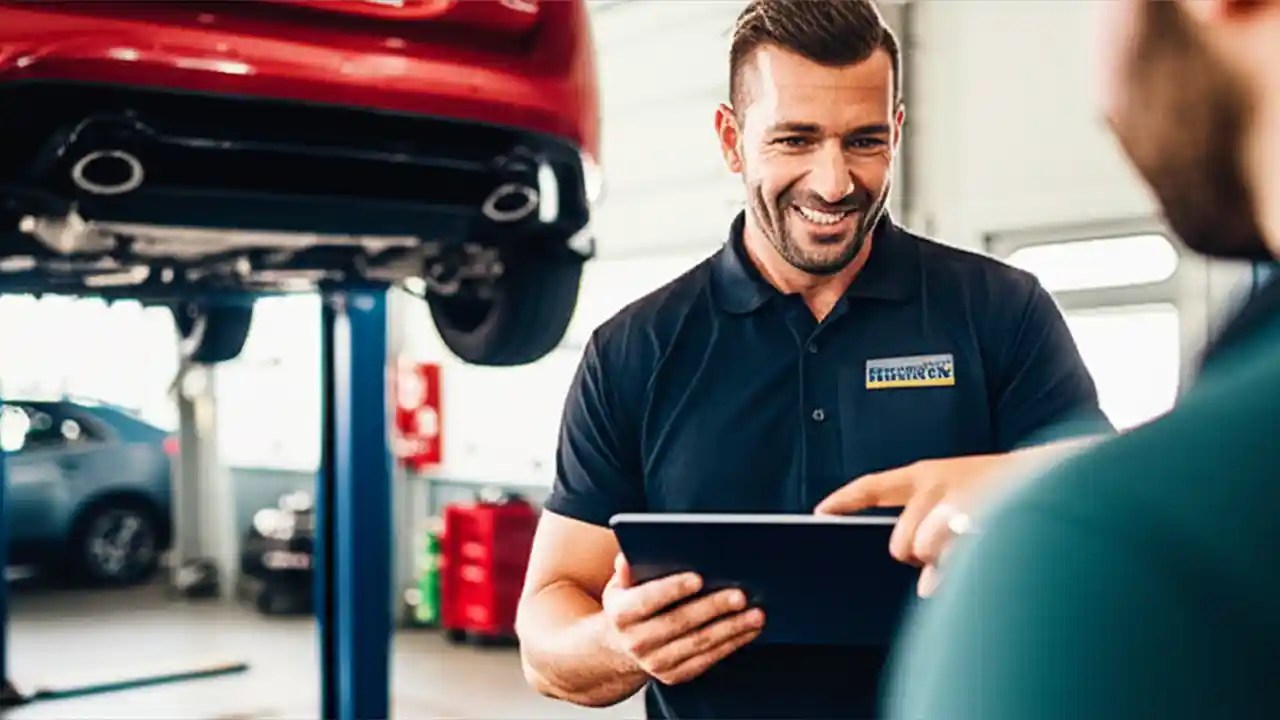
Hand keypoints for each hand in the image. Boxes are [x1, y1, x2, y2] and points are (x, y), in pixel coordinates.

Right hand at [601, 554, 764, 685]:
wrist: (622, 647)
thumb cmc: (629, 605)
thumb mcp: (620, 585)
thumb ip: (627, 571)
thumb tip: (628, 558)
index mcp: (621, 614)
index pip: (647, 600)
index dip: (672, 589)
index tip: (698, 578)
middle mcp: (636, 642)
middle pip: (679, 622)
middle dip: (712, 608)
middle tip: (740, 595)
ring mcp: (655, 662)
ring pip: (698, 643)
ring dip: (731, 628)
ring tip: (755, 614)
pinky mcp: (674, 676)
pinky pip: (707, 659)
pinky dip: (731, 644)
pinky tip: (749, 630)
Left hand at [814, 454, 1014, 597]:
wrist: (1055, 475)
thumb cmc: (1003, 493)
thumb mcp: (960, 500)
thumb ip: (933, 535)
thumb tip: (926, 586)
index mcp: (925, 474)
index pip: (873, 486)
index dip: (844, 500)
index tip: (819, 513)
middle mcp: (936, 483)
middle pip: (900, 542)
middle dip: (916, 556)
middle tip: (943, 550)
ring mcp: (957, 499)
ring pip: (925, 551)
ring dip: (943, 561)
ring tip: (968, 543)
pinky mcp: (978, 515)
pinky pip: (954, 557)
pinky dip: (959, 566)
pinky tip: (974, 551)